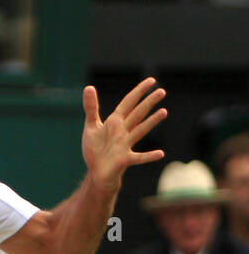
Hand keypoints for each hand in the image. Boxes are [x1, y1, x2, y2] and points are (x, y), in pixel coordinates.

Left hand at [82, 77, 166, 191]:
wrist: (97, 172)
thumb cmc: (96, 150)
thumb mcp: (90, 127)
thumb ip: (91, 108)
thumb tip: (88, 87)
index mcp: (115, 122)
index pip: (129, 103)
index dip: (139, 91)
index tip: (151, 80)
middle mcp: (122, 131)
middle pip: (137, 114)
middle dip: (148, 102)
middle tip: (162, 91)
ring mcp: (124, 145)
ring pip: (140, 131)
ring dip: (151, 122)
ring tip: (164, 112)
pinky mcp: (124, 160)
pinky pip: (138, 158)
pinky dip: (149, 156)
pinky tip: (160, 153)